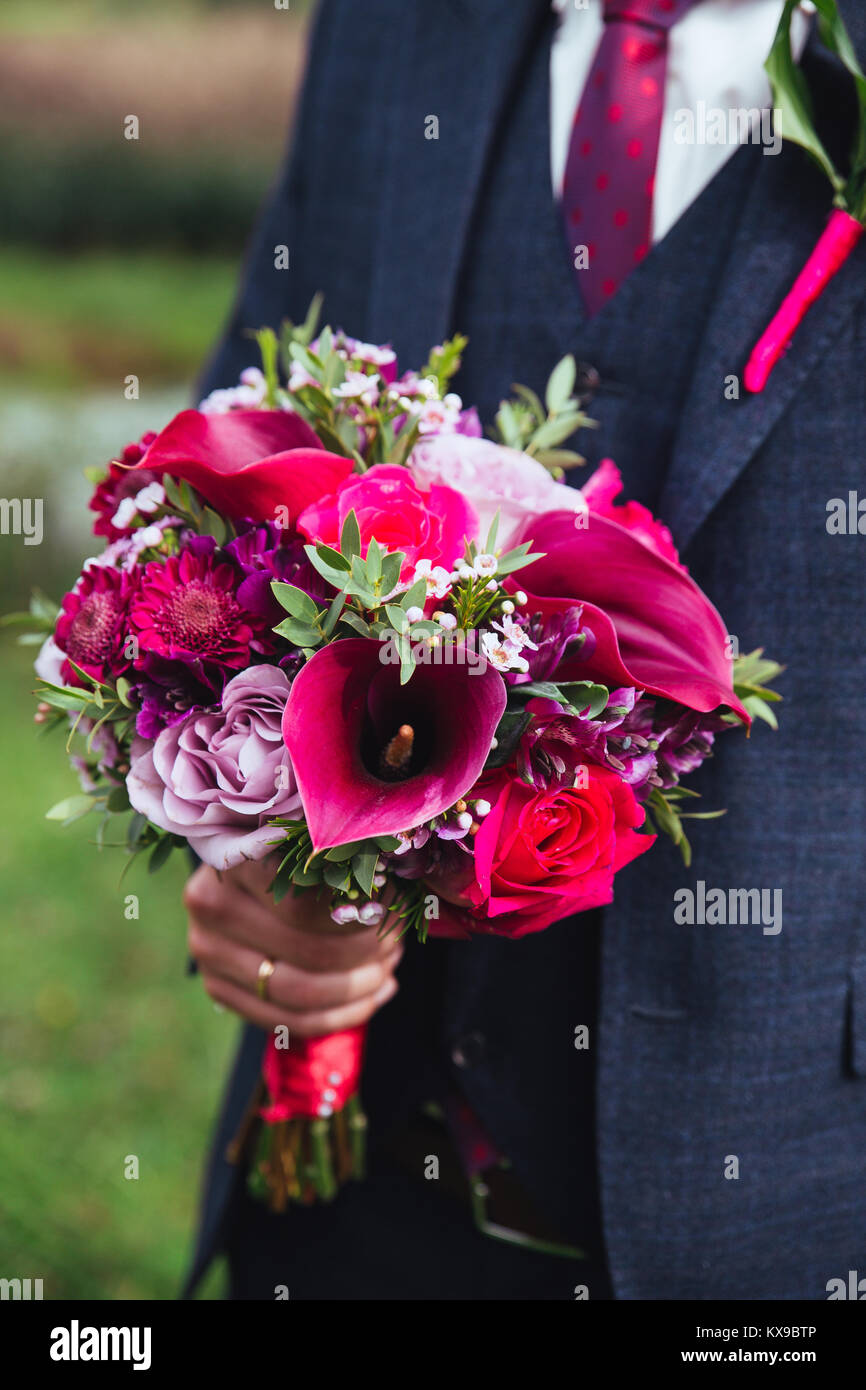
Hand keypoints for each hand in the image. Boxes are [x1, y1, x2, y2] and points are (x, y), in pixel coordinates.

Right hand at [185, 858, 402, 1036]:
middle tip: (395, 944)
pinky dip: (342, 1014)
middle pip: (310, 953)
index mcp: (236, 860)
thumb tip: (399, 889)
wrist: (241, 876)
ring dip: (358, 988)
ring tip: (387, 969)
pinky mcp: (218, 990)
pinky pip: (289, 1021)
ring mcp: (209, 954)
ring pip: (301, 995)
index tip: (391, 911)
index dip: (360, 916)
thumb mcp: (314, 842)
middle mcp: (211, 906)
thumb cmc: (292, 853)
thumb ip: (344, 861)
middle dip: (367, 955)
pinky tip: (372, 996)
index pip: (309, 906)